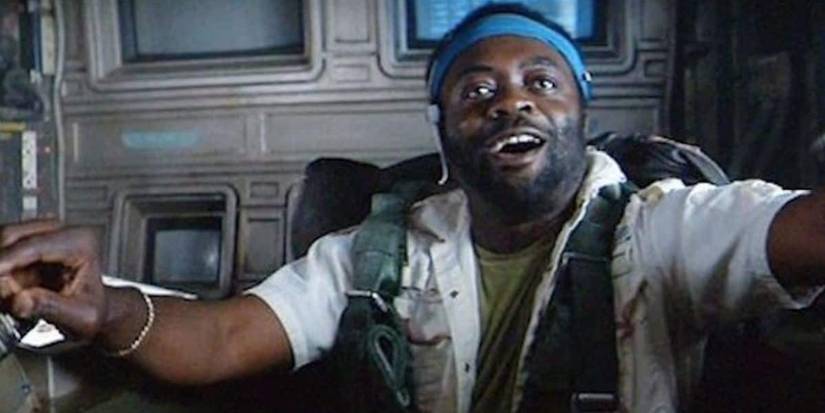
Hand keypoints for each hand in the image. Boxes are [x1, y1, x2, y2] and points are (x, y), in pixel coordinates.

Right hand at [0, 220, 106, 341]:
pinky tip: (12, 288)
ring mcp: (45, 233)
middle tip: (4, 293)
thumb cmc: (92, 308)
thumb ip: (49, 307)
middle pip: (10, 236)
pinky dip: (1, 269)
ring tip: (11, 293)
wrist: (95, 307)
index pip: (32, 246)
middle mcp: (64, 231)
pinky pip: (2, 250)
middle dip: (0, 265)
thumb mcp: (80, 316)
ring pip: (2, 241)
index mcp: (82, 243)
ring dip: (0, 267)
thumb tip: (20, 300)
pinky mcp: (30, 240)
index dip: (5, 262)